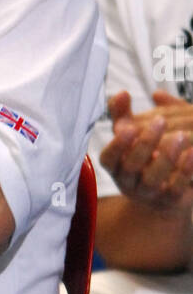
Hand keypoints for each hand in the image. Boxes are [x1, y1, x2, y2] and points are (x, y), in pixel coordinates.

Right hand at [99, 90, 192, 211]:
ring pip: (152, 179)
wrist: (164, 195)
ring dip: (166, 157)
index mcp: (116, 165)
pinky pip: (175, 189)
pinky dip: (184, 171)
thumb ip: (123, 114)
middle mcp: (128, 182)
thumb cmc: (145, 158)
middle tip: (161, 120)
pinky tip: (192, 153)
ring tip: (180, 135)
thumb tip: (121, 93)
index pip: (108, 158)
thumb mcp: (132, 136)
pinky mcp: (170, 200)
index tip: (130, 127)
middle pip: (131, 166)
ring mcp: (149, 193)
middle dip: (145, 143)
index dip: (117, 145)